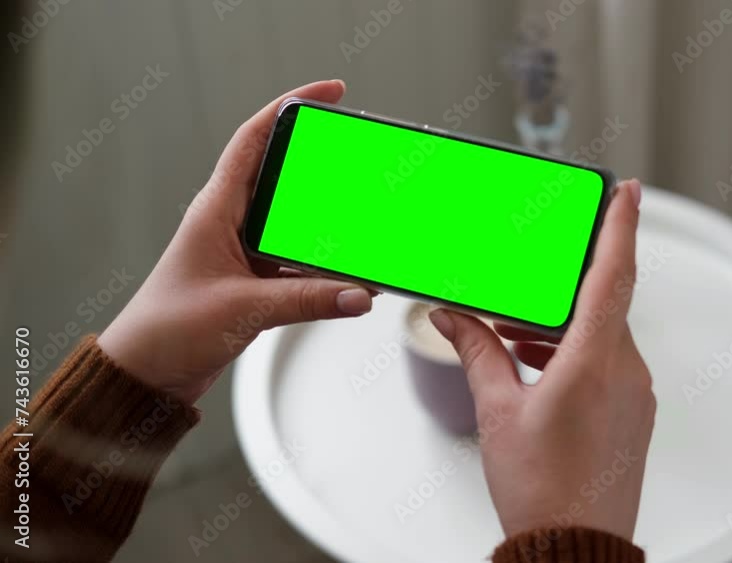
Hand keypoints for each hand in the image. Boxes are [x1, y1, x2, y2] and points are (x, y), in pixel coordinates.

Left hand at [99, 80, 375, 404]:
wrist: (146, 374)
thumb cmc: (168, 331)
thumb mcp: (243, 309)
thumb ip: (306, 300)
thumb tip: (359, 293)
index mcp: (215, 209)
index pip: (255, 139)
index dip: (292, 107)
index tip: (331, 93)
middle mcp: (230, 222)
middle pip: (284, 172)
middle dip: (322, 158)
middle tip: (360, 151)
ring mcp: (244, 251)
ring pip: (296, 218)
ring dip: (329, 215)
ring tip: (366, 210)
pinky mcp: (255, 280)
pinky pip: (299, 258)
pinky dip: (326, 261)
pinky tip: (351, 271)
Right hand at [429, 179, 654, 540]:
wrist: (574, 548)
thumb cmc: (541, 490)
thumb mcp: (496, 410)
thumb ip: (477, 352)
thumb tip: (453, 319)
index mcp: (595, 362)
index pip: (614, 274)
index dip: (621, 225)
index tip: (626, 191)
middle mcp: (626, 372)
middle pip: (602, 302)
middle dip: (560, 288)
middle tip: (523, 287)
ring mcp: (635, 394)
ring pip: (602, 334)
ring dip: (561, 325)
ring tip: (512, 336)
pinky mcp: (633, 414)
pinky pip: (608, 362)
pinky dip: (574, 351)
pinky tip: (535, 365)